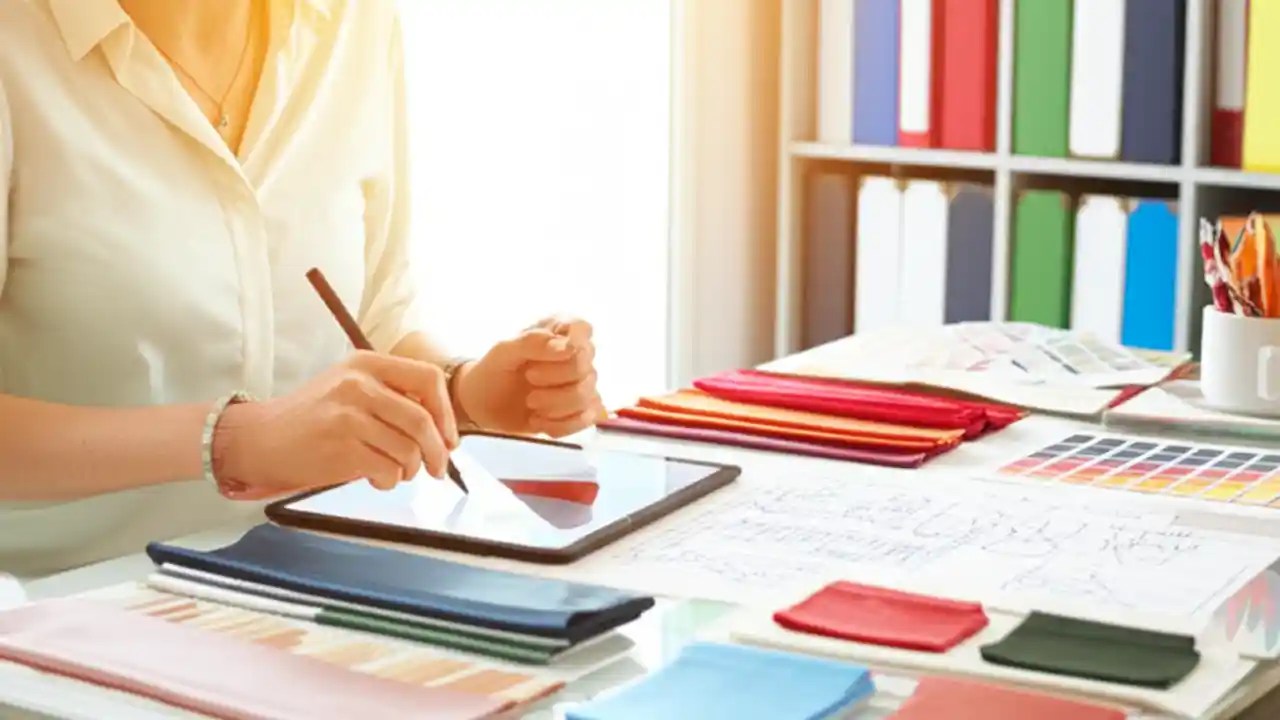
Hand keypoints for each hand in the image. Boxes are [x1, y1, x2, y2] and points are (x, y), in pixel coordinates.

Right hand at [211, 351, 458, 497]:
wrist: (261, 439)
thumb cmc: (313, 417)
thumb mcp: (350, 387)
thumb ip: (391, 395)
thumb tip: (443, 427)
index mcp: (366, 363)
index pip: (428, 378)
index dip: (446, 412)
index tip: (449, 437)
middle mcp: (358, 384)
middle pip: (422, 420)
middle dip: (437, 452)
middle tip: (437, 468)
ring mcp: (348, 416)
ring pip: (408, 449)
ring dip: (410, 469)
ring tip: (396, 472)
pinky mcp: (340, 448)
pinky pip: (388, 470)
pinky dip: (390, 480)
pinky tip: (376, 478)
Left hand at [454, 317, 604, 436]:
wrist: (484, 405)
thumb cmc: (494, 370)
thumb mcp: (504, 350)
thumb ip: (533, 342)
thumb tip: (567, 347)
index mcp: (558, 331)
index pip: (583, 329)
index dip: (576, 342)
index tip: (558, 353)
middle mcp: (575, 355)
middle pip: (585, 366)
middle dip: (555, 378)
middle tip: (529, 378)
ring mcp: (581, 384)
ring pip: (586, 395)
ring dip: (555, 404)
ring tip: (530, 403)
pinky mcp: (581, 411)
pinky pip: (586, 419)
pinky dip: (561, 425)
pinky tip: (538, 421)